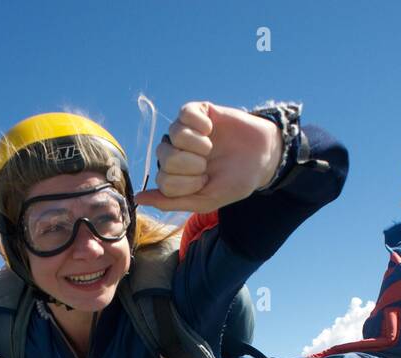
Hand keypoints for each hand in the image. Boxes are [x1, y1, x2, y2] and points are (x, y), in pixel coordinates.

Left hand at [134, 102, 283, 212]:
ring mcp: (182, 130)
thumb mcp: (206, 200)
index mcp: (173, 175)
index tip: (206, 181)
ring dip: (198, 144)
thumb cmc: (234, 181)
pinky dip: (201, 124)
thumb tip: (138, 198)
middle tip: (208, 164)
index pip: (164, 181)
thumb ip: (171, 202)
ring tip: (211, 147)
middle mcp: (173, 151)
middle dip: (193, 164)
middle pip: (166, 157)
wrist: (262, 158)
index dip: (189, 183)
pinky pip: (184, 114)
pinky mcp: (195, 111)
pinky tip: (211, 129)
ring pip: (174, 134)